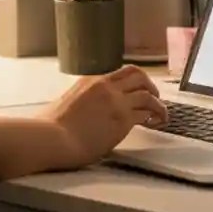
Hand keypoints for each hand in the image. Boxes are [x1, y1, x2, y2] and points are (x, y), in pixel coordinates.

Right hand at [37, 65, 167, 169]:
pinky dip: (156, 116)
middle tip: (154, 98)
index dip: (133, 82)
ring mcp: (116, 101)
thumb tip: (84, 109)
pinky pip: (147, 112)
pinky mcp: (123, 119)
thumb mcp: (67, 102)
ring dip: (158, 103)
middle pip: (138, 74)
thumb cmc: (51, 127)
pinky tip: (156, 123)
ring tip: (160, 115)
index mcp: (91, 81)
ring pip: (148, 93)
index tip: (137, 92)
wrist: (52, 138)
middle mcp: (106, 86)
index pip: (120, 73)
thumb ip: (81, 100)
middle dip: (150, 85)